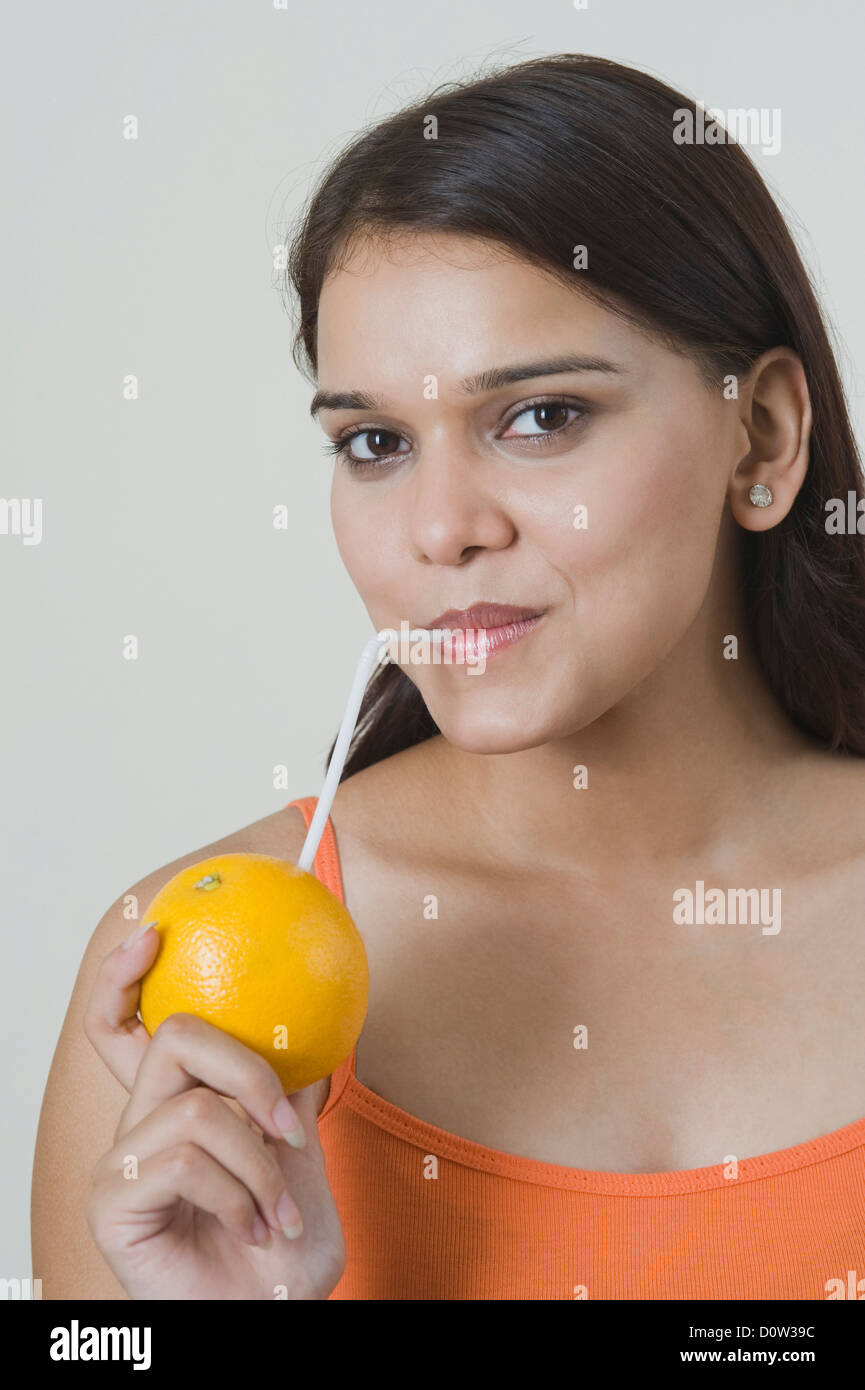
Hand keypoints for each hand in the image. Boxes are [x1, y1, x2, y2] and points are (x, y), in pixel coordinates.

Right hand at [82, 923, 345, 1299]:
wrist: (271, 1316)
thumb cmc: (283, 1246)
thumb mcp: (300, 1151)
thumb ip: (293, 1086)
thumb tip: (320, 1018)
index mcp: (174, 1107)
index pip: (128, 1026)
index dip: (126, 975)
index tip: (156, 933)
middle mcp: (140, 1125)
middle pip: (172, 1038)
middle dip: (248, 1069)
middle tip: (286, 1121)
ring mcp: (121, 1163)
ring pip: (196, 1105)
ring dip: (261, 1161)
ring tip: (281, 1209)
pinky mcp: (113, 1201)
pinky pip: (186, 1158)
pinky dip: (239, 1192)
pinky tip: (253, 1230)